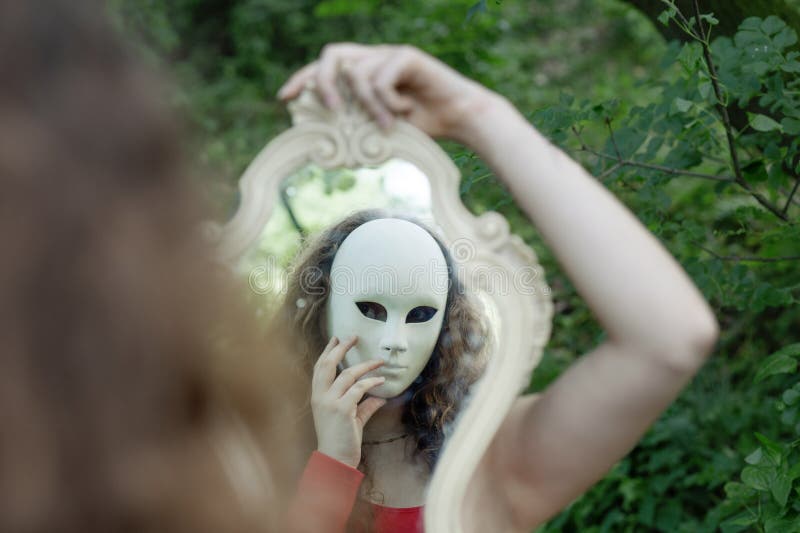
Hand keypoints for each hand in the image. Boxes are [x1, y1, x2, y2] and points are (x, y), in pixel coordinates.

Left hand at [276, 42, 495, 144]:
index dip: (302, 79)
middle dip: (323, 82)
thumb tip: (324, 144)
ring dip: (368, 106)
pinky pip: (382, 79)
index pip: (324, 68)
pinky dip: (388, 102)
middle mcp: (373, 58)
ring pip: (358, 72)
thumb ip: (355, 128)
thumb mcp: (379, 130)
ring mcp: (389, 54)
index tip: (285, 98)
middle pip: (332, 54)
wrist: (459, 119)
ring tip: (385, 126)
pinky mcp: (407, 56)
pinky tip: (405, 112)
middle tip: (331, 112)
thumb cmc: (421, 127)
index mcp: (363, 72)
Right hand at [311, 335, 386, 467]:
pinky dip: (371, 382)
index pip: (320, 368)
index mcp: (317, 397)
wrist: (335, 461)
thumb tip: (381, 398)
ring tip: (379, 361)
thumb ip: (364, 406)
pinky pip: (358, 389)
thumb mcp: (352, 419)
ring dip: (365, 365)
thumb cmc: (342, 440)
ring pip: (347, 375)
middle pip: (328, 365)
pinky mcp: (342, 409)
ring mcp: (330, 403)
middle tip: (352, 337)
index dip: (327, 352)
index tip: (335, 339)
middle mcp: (320, 397)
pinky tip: (381, 380)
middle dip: (340, 348)